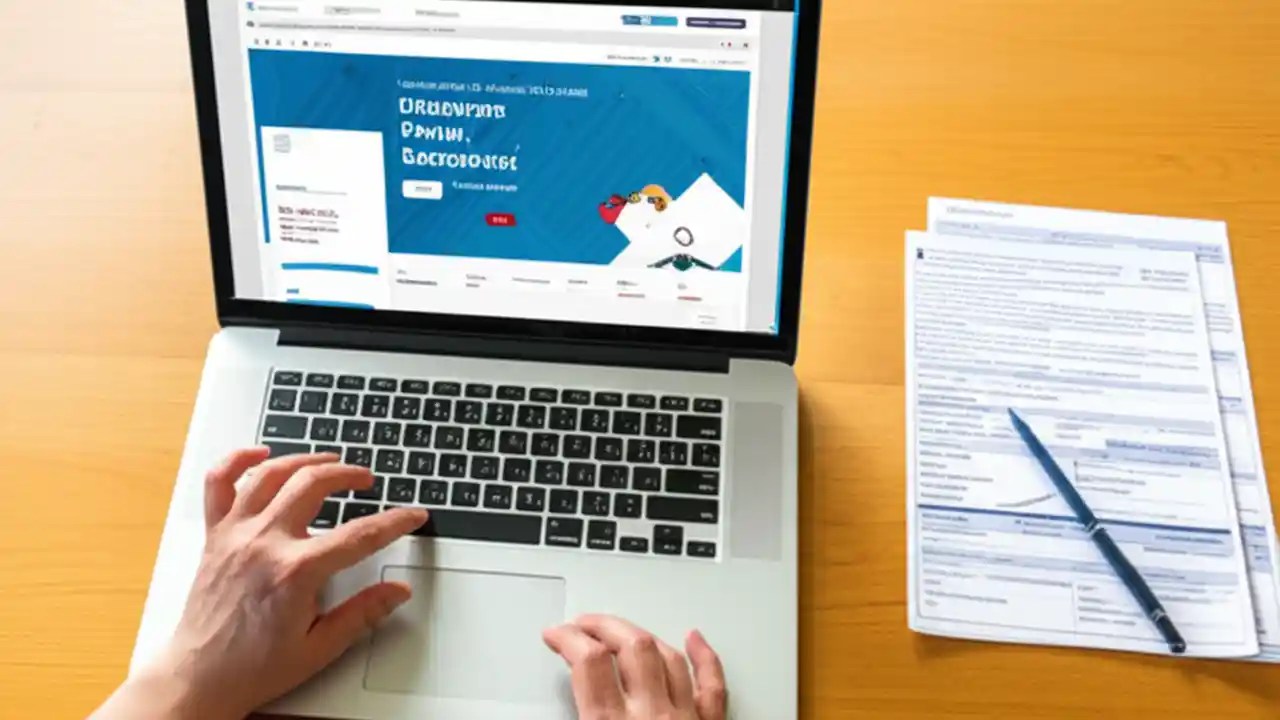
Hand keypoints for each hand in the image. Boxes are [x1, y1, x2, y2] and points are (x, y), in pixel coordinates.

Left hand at [92, 449, 427, 719]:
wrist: (199, 678)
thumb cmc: (253, 667)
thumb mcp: (321, 647)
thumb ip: (363, 613)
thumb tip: (397, 591)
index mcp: (295, 572)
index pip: (359, 535)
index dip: (394, 521)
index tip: (412, 516)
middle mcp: (263, 544)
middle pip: (313, 485)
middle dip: (348, 475)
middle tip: (366, 479)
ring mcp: (235, 535)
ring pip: (272, 475)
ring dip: (305, 460)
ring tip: (329, 461)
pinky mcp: (215, 536)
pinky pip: (219, 483)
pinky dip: (237, 461)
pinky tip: (260, 454)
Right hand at [544, 615, 726, 719]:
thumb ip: (575, 714)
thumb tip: (555, 702)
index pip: (588, 661)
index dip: (567, 638)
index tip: (556, 633)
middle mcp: (650, 715)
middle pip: (631, 645)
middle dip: (604, 626)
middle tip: (585, 624)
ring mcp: (685, 719)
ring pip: (669, 656)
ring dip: (643, 637)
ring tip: (623, 631)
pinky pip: (712, 686)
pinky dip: (705, 658)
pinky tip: (695, 640)